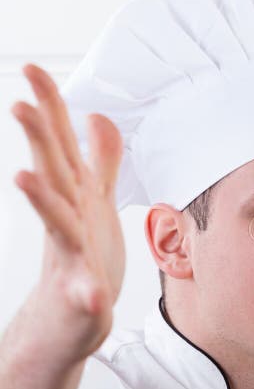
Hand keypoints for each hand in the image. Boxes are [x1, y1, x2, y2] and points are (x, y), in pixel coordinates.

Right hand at [10, 64, 124, 362]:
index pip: (60, 146)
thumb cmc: (84, 255)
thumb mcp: (95, 201)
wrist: (68, 320)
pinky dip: (87, 294)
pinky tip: (91, 294)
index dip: (49, 108)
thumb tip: (96, 116)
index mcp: (74, 197)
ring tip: (24, 177)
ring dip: (43, 202)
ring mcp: (72, 259)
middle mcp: (67, 221)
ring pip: (58, 227)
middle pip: (53, 174)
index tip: (32, 68)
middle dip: (39, 140)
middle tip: (18, 103)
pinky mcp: (82, 297)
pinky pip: (85, 296)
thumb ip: (100, 160)